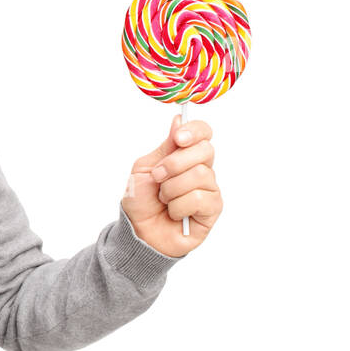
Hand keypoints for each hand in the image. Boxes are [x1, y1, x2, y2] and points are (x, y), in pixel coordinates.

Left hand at [121, 113, 221, 256]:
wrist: (138, 231)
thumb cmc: (141, 200)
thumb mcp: (145, 168)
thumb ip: (165, 147)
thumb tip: (179, 120)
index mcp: (186, 156)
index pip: (204, 133)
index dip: (195, 131)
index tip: (179, 137)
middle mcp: (202, 170)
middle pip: (205, 150)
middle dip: (174, 163)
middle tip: (157, 177)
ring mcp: (209, 189)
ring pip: (201, 175)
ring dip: (172, 189)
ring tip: (163, 200)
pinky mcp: (212, 210)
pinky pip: (200, 198)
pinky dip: (178, 206)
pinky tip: (173, 213)